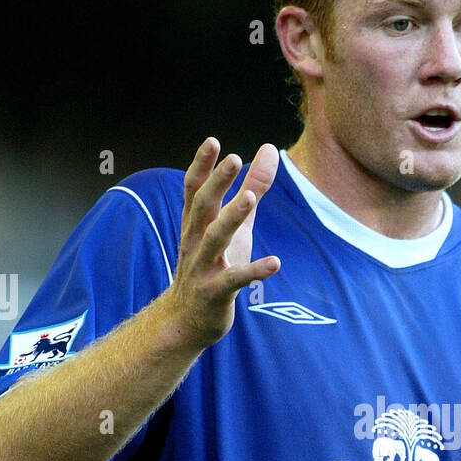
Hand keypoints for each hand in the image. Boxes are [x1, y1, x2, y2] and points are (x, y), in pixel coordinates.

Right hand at [168, 138, 280, 349]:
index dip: (202, 166)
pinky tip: (274, 263)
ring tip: (250, 198)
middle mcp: (195, 241)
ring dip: (232, 218)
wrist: (186, 319)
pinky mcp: (215, 292)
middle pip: (203, 207)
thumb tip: (271, 150)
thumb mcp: (234, 226)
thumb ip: (252, 188)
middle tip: (233, 159)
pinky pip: (234, 280)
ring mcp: (203, 267)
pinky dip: (254, 271)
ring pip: (215, 239)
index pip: (194, 190)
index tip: (212, 141)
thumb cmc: (214, 265)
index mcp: (196, 224)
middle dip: (217, 183)